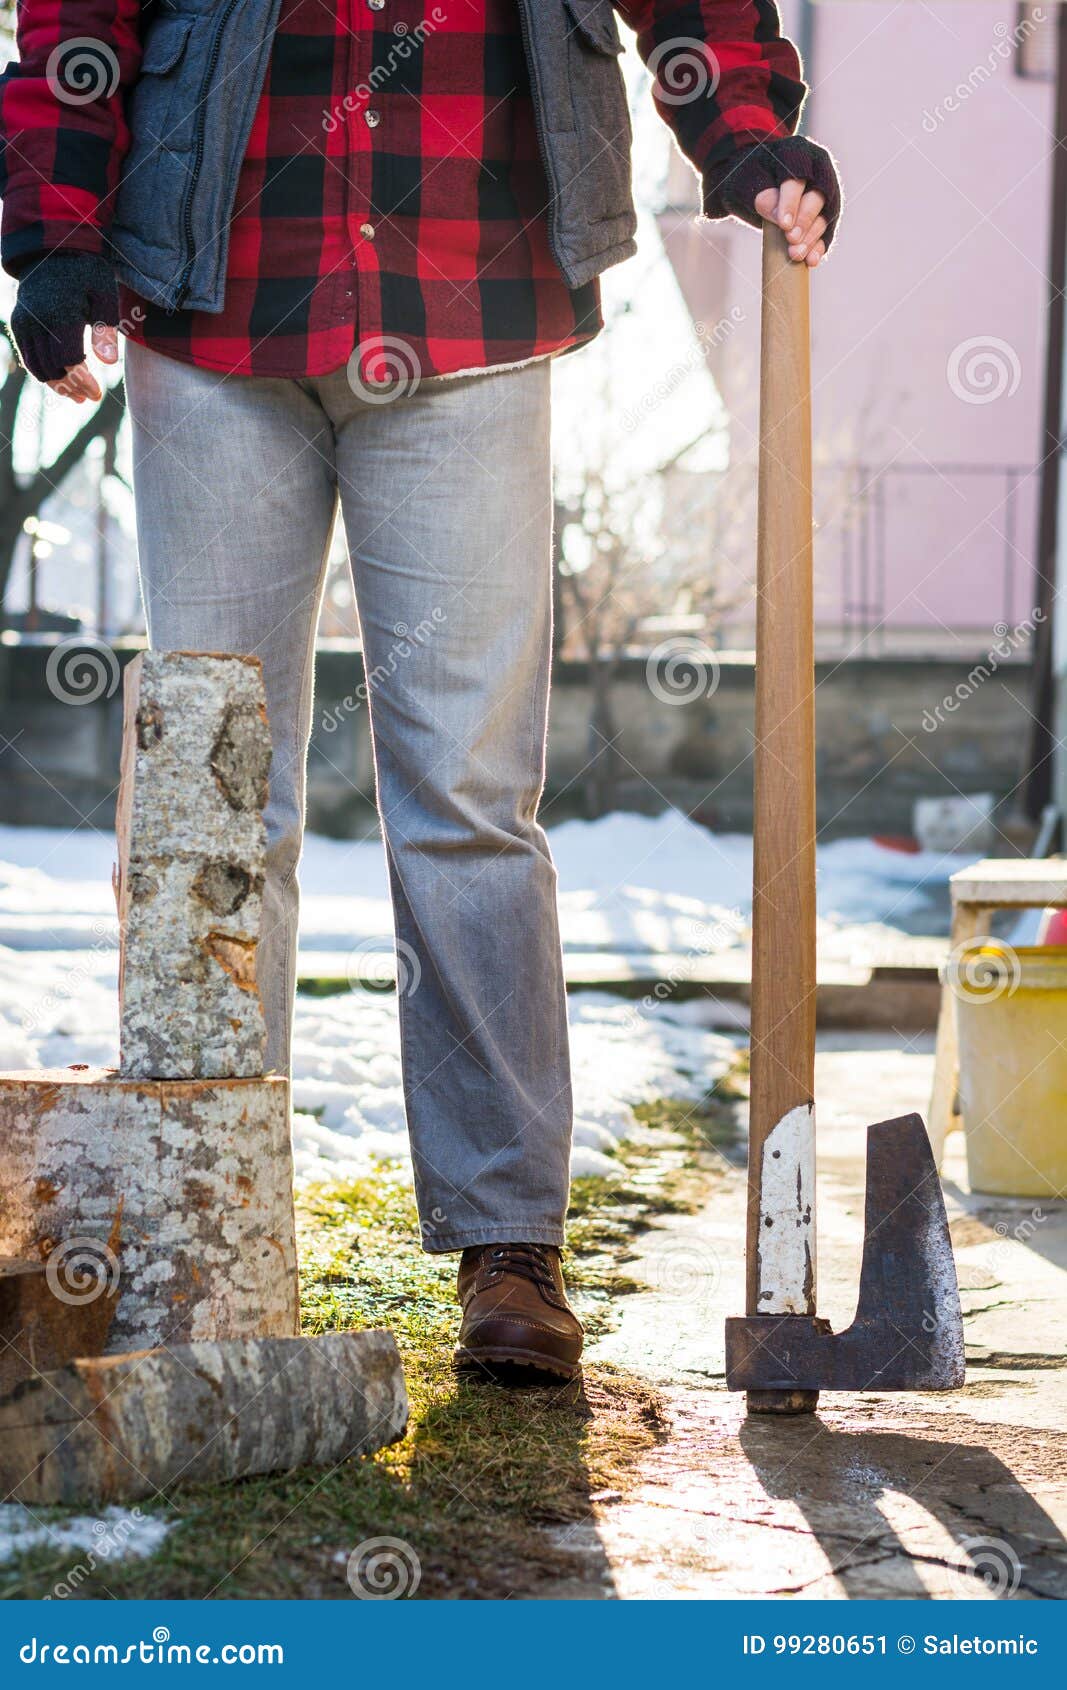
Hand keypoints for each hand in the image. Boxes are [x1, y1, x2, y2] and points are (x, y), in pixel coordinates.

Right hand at [10, 250, 119, 400]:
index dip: (82, 382)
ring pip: (37, 366)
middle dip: (72, 387)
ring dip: (57, 385)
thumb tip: (108, 362)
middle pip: (52, 368)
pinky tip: (62, 381)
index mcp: (60, 314)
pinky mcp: (18, 323)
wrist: (53, 250)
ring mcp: (24, 322)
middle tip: (91, 396)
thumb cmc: (86, 273)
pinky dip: (43, 372)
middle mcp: (37, 320)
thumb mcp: (104, 296)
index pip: (68, 361)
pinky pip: (28, 356)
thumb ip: (105, 330)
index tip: (97, 394)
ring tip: (77, 395)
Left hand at [703, 137, 841, 265]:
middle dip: (805, 220)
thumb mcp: (746, 183)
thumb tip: (781, 218)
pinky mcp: (825, 212)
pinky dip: (819, 246)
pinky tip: (812, 260)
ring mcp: (824, 191)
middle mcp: (817, 170)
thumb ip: (762, 195)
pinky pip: (827, 230)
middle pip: (818, 196)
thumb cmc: (748, 178)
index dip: (792, 201)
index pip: (798, 176)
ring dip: (812, 237)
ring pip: (825, 215)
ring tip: (796, 255)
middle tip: (791, 240)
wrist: (753, 183)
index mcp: (797, 152)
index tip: (783, 225)